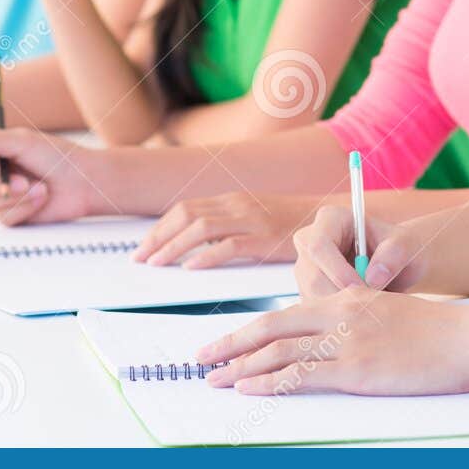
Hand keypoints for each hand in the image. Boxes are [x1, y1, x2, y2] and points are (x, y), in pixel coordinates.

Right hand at [0, 128, 105, 224]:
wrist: (84, 182)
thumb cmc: (56, 156)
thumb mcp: (22, 142)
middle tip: (23, 180)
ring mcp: (0, 196)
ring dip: (14, 195)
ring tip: (40, 187)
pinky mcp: (12, 216)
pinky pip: (3, 217)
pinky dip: (24, 208)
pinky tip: (42, 199)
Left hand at [132, 191, 321, 266]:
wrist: (328, 217)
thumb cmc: (291, 223)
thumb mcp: (255, 217)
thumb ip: (228, 225)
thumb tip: (193, 246)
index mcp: (231, 200)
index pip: (185, 209)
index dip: (160, 228)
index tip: (143, 248)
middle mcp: (237, 205)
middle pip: (186, 216)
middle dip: (158, 238)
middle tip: (141, 259)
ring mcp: (250, 220)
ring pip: (201, 229)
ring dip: (174, 247)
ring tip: (157, 264)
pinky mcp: (264, 238)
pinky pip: (228, 245)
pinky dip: (206, 256)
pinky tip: (191, 268)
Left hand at [196, 287, 468, 395]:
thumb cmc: (437, 334)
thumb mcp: (390, 316)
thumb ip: (357, 323)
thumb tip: (332, 345)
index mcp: (347, 299)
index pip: (287, 314)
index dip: (252, 329)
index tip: (229, 342)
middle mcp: (340, 314)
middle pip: (270, 327)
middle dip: (231, 344)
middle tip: (202, 359)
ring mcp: (346, 341)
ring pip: (278, 351)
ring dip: (239, 366)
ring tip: (214, 378)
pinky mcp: (357, 367)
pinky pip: (301, 373)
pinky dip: (268, 380)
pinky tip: (249, 386)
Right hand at [291, 204, 428, 298]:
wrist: (398, 265)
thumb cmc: (401, 248)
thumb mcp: (407, 245)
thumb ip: (395, 254)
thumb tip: (373, 276)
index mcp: (331, 219)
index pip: (319, 245)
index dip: (338, 271)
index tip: (364, 289)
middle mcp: (310, 240)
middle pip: (312, 276)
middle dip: (340, 296)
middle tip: (370, 306)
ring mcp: (306, 268)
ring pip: (313, 297)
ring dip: (341, 309)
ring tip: (371, 304)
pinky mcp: (308, 290)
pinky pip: (316, 311)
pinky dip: (339, 318)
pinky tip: (362, 311)